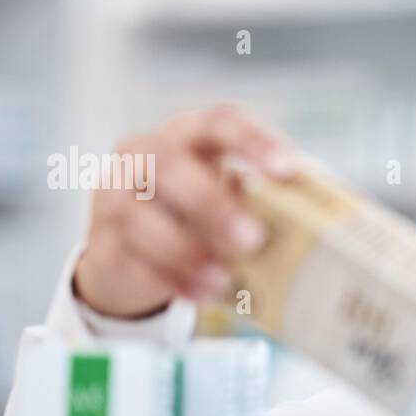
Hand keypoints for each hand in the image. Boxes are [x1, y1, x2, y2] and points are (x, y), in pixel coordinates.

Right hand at [73, 104, 294, 318]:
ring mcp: (114, 197)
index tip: (286, 170)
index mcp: (186, 136)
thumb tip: (314, 229)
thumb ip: (260, 207)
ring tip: (224, 278)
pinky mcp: (101, 243)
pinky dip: (171, 278)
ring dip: (186, 249)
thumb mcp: (228, 203)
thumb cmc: (194, 220)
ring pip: (139, 214)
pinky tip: (202, 294)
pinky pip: (131, 258)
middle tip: (251, 238)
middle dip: (211, 201)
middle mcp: (143, 157)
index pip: (217, 122)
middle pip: (169, 163)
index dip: (252, 141)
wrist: (131, 256)